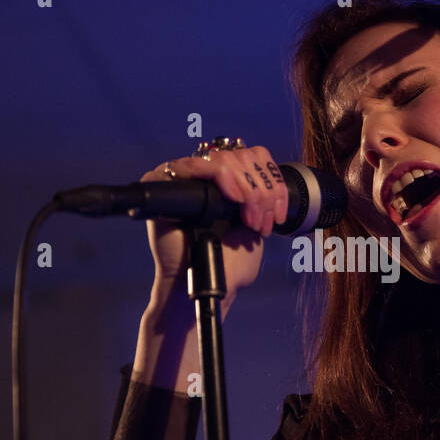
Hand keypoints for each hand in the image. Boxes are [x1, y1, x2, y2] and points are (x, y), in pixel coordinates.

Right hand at [139, 143, 288, 307]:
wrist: (206, 284)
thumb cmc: (228, 263)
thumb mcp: (255, 225)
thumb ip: (261, 196)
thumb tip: (267, 176)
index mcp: (226, 182)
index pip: (254, 156)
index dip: (272, 181)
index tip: (278, 215)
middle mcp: (204, 175)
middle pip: (242, 156)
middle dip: (261, 190)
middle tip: (260, 221)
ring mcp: (183, 177)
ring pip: (224, 158)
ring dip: (246, 188)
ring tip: (248, 219)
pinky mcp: (162, 181)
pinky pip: (194, 164)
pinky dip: (222, 177)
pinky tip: (234, 199)